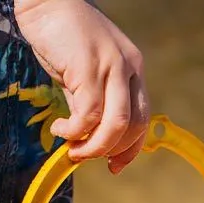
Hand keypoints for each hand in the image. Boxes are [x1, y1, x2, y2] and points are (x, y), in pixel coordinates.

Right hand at [15, 0, 149, 169]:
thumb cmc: (60, 35)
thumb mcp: (82, 72)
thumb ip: (88, 101)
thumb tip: (85, 135)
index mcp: (133, 70)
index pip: (143, 119)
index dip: (131, 149)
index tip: (114, 166)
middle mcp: (129, 69)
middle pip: (135, 126)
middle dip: (112, 151)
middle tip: (84, 157)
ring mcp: (112, 67)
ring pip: (116, 125)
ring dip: (94, 147)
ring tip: (72, 149)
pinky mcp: (89, 68)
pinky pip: (88, 115)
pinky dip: (74, 131)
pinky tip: (60, 129)